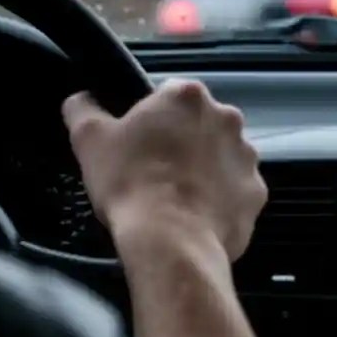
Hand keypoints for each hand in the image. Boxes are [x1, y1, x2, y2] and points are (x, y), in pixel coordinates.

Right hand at [62, 79, 267, 261]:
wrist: (169, 241)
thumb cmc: (130, 183)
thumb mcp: (90, 141)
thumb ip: (83, 110)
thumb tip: (80, 100)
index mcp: (187, 97)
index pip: (168, 95)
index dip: (151, 119)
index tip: (139, 143)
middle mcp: (226, 118)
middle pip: (200, 124)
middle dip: (182, 142)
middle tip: (155, 171)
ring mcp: (247, 156)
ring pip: (221, 156)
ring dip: (204, 170)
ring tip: (176, 198)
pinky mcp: (256, 193)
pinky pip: (236, 191)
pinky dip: (220, 200)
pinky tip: (196, 216)